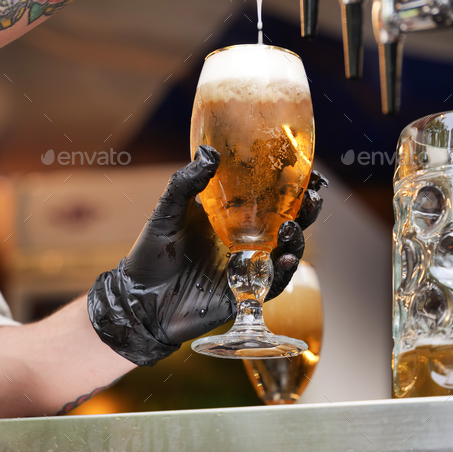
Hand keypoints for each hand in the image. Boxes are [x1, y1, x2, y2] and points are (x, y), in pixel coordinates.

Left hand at [88, 146, 325, 365]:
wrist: (139, 299)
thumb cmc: (152, 252)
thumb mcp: (168, 211)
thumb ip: (186, 182)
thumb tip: (210, 152)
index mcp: (232, 217)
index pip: (272, 197)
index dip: (296, 185)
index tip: (310, 171)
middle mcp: (246, 241)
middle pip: (289, 222)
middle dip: (307, 210)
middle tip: (312, 197)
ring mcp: (247, 268)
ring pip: (285, 252)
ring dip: (297, 240)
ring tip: (290, 228)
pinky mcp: (244, 294)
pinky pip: (271, 284)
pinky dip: (282, 273)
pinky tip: (286, 260)